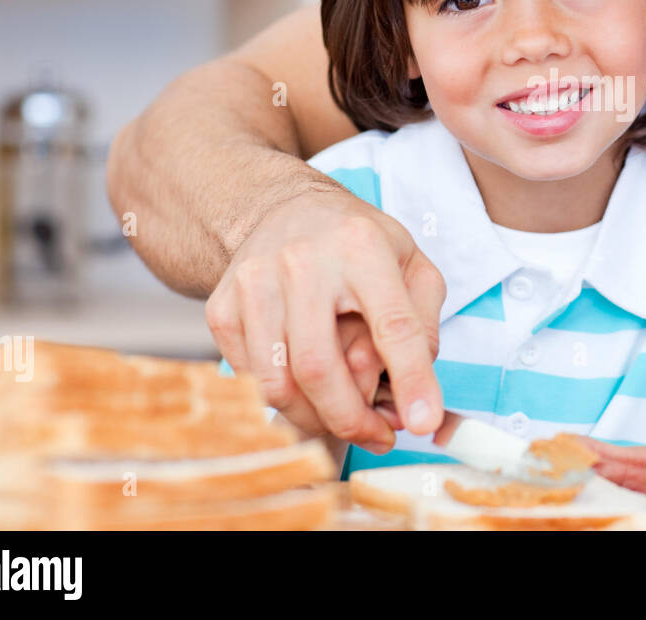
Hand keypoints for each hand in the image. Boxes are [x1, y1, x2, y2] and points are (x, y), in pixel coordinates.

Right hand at [205, 186, 444, 448]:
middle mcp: (302, 262)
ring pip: (279, 384)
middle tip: (379, 436)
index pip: (392, 325)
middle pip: (321, 368)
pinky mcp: (221, 308)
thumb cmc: (355, 244)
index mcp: (361, 246)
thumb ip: (423, 323)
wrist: (281, 209)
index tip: (424, 421)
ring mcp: (254, 284)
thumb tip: (415, 394)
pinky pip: (251, 381)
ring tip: (345, 417)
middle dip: (353, 419)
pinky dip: (285, 401)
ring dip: (317, 420)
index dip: (412, 380)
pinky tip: (308, 390)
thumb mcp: (410, 263)